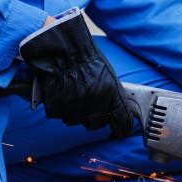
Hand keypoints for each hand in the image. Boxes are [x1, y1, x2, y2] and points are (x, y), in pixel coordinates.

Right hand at [19, 8, 131, 138]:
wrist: (61, 48)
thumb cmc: (84, 58)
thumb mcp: (108, 75)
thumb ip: (113, 96)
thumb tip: (117, 111)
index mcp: (112, 96)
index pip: (123, 122)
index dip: (122, 130)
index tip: (118, 133)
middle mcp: (96, 105)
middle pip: (97, 124)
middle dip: (93, 117)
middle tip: (86, 102)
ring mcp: (76, 108)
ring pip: (77, 121)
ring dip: (74, 111)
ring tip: (71, 93)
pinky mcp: (58, 108)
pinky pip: (60, 114)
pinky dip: (59, 106)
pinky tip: (61, 92)